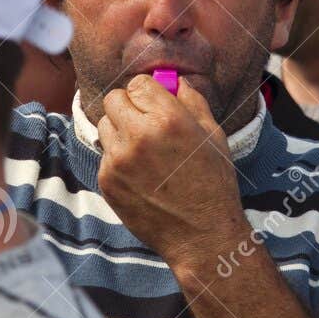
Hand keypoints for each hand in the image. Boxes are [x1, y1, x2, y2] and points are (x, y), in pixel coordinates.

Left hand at [96, 76, 247, 269]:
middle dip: (128, 106)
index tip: (155, 104)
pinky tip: (140, 173)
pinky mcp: (107, 181)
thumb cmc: (214, 184)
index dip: (148, 92)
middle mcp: (138, 136)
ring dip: (120, 131)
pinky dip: (118, 158)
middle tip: (145, 122)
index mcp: (168, 119)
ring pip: (104, 125)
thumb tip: (175, 81)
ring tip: (144, 150)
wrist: (201, 236)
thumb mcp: (214, 136)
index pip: (138, 84)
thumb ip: (193, 101)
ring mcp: (118, 160)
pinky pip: (105, 155)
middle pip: (113, 99)